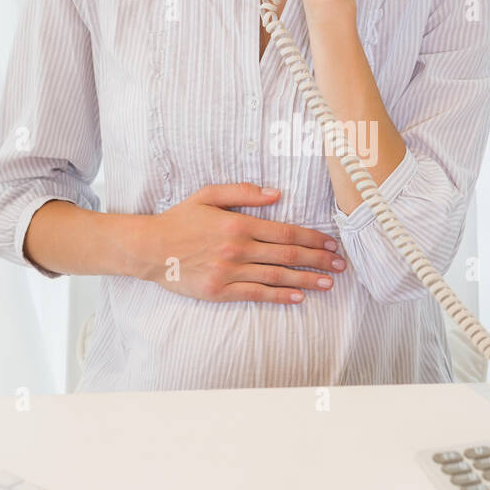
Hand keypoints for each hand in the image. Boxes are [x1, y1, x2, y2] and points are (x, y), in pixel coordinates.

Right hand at [133, 183, 345, 303]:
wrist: (149, 248)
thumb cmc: (179, 220)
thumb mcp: (208, 194)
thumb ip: (243, 191)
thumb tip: (277, 194)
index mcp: (238, 223)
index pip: (286, 233)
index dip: (313, 238)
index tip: (331, 243)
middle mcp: (238, 248)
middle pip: (288, 256)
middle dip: (318, 260)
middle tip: (340, 265)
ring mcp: (229, 272)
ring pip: (277, 276)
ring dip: (306, 280)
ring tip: (328, 283)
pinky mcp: (220, 291)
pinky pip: (256, 294)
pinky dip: (280, 296)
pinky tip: (298, 297)